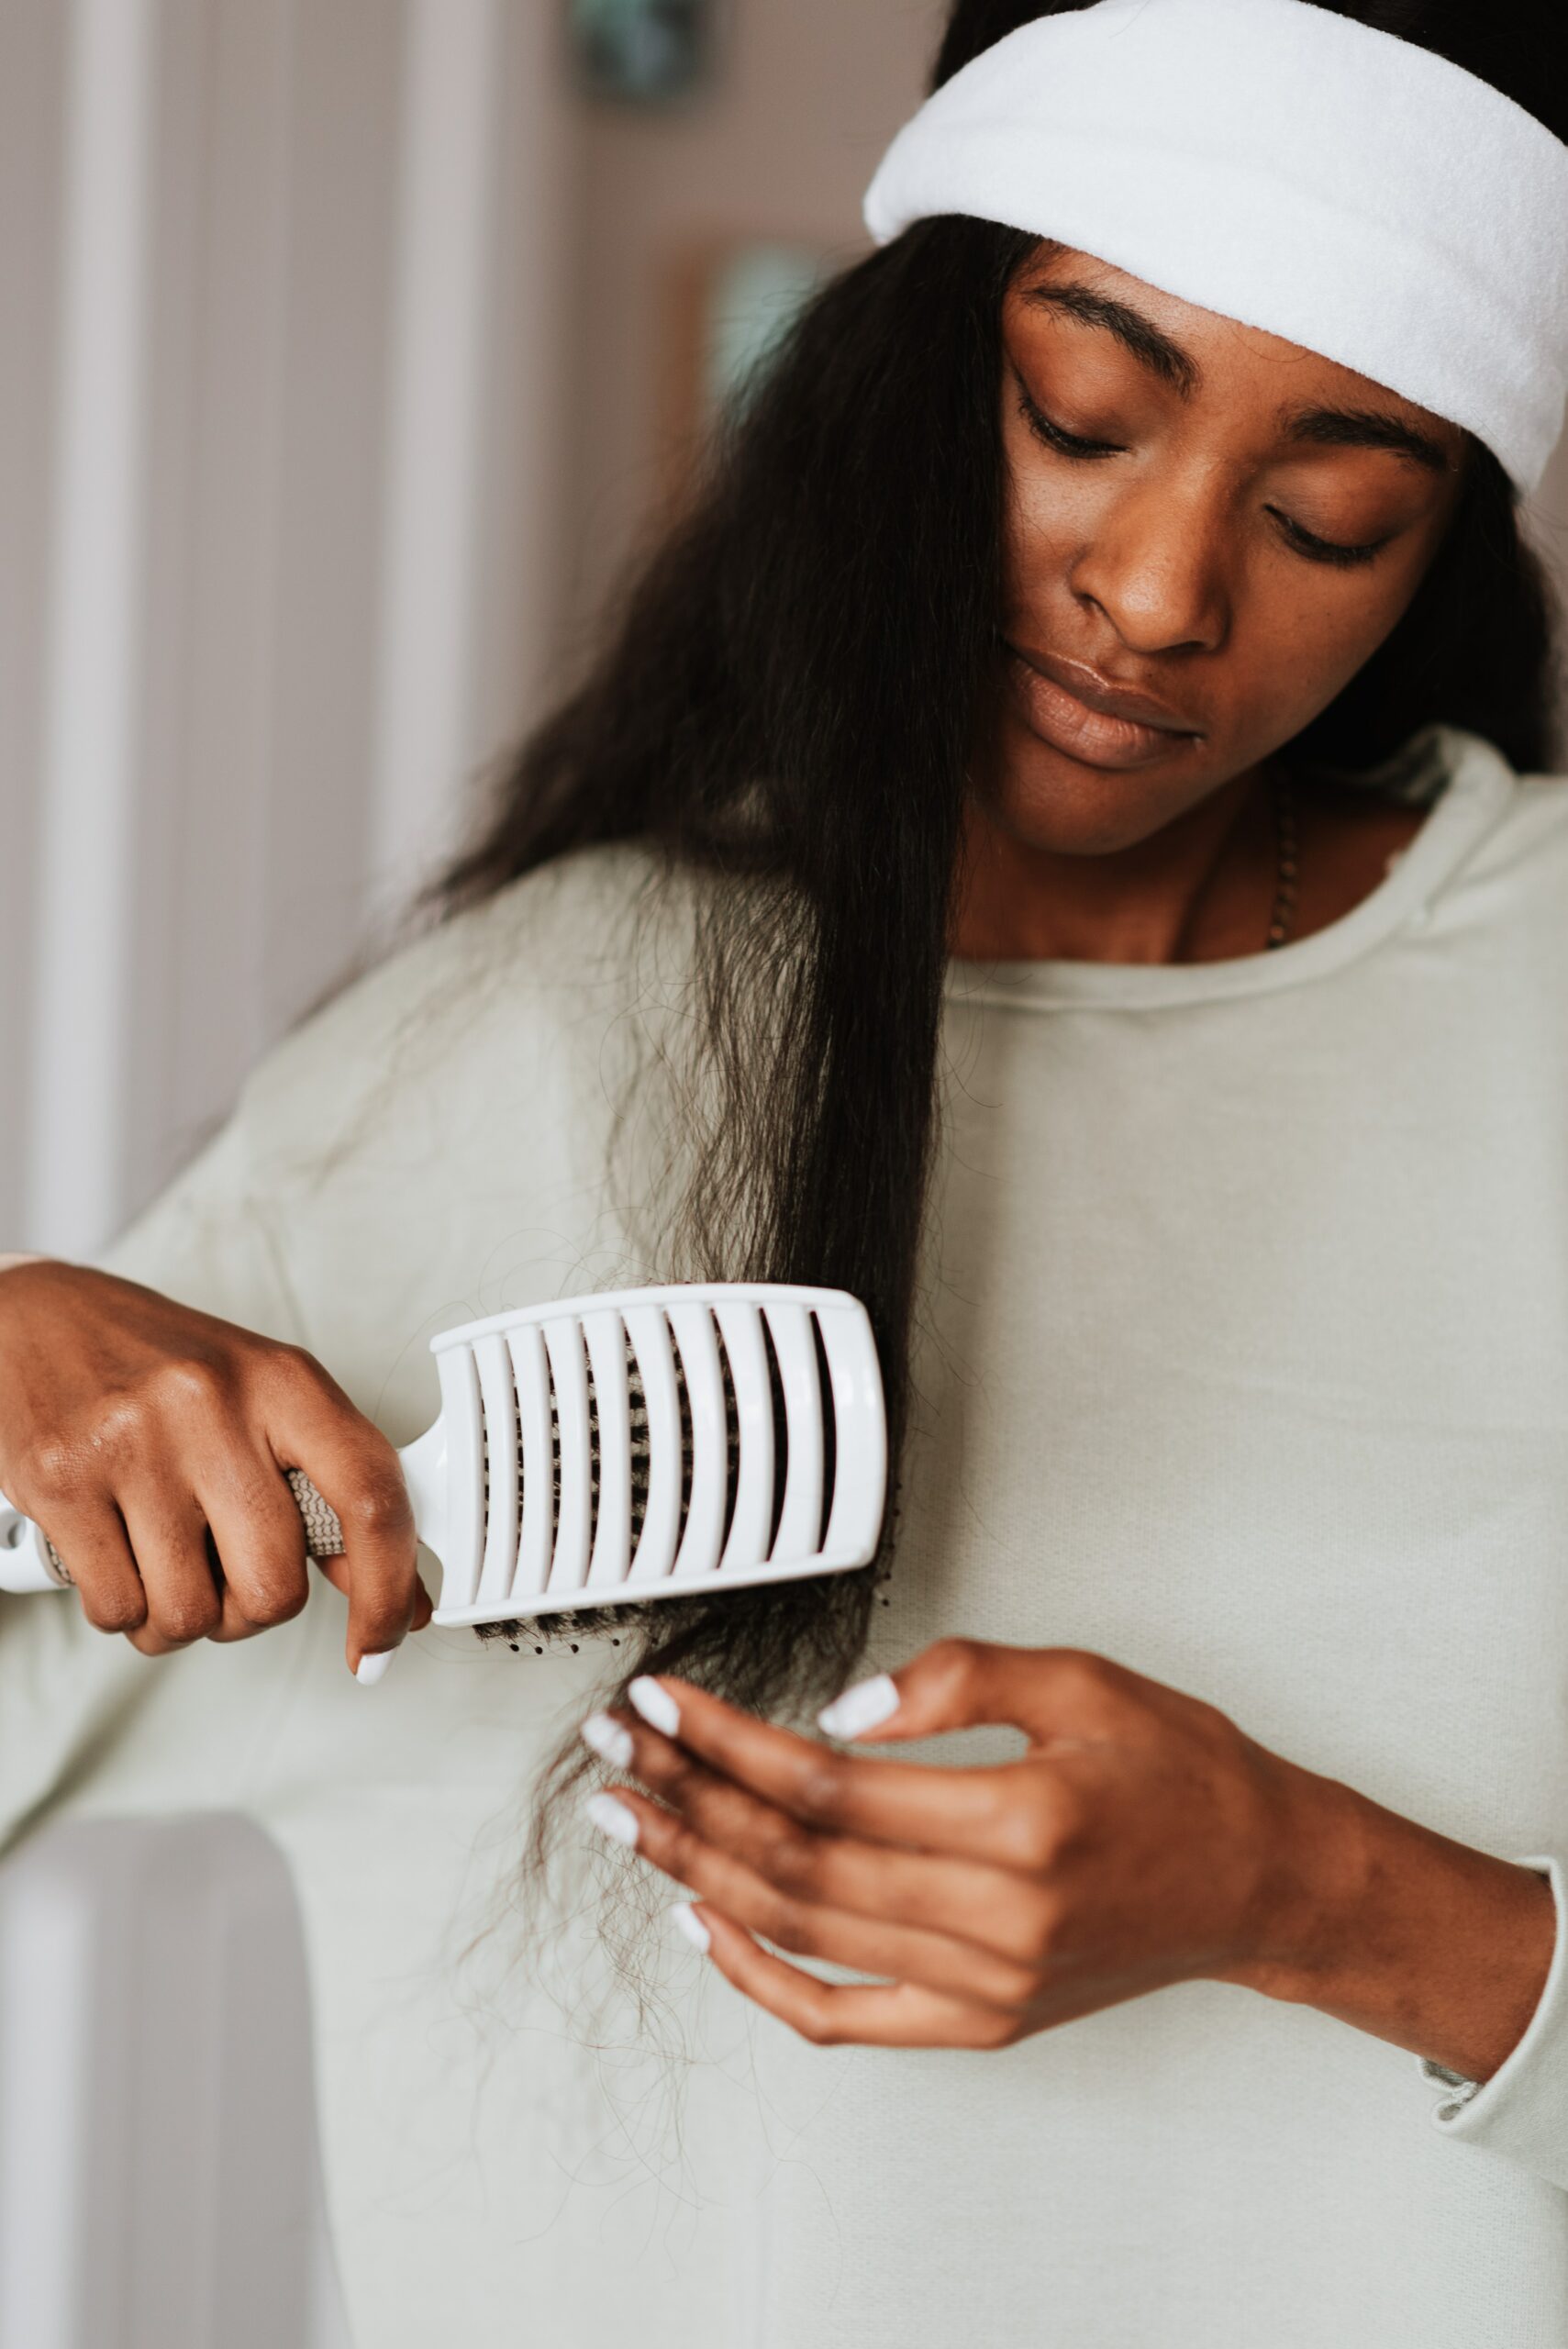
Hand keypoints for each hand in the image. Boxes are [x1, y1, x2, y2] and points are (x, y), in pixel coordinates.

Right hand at [0, 1258, 429, 1672]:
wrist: (37, 1316)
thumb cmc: (159, 1363)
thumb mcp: (263, 1397)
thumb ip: (330, 1487)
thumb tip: (398, 1592)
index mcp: (283, 1380)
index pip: (371, 1493)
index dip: (388, 1586)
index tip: (380, 1640)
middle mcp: (212, 1405)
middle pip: (273, 1586)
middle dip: (251, 1612)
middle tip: (228, 1580)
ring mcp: (133, 1443)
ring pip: (189, 1613)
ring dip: (180, 1617)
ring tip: (165, 1564)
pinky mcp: (60, 1480)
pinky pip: (115, 1608)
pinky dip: (121, 1608)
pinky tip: (117, 1557)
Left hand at [580, 1637, 1321, 2048]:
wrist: (1257, 1878)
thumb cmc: (1182, 1773)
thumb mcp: (1086, 1681)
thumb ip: (963, 1677)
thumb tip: (842, 1706)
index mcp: (1023, 1822)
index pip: (829, 1785)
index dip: (730, 1741)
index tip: (668, 1702)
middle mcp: (1000, 1918)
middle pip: (796, 1861)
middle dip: (690, 1799)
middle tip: (621, 1750)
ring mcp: (986, 1983)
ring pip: (802, 1932)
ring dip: (700, 1871)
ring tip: (634, 1819)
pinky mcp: (980, 2021)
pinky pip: (842, 2014)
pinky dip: (760, 1975)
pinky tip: (703, 1920)